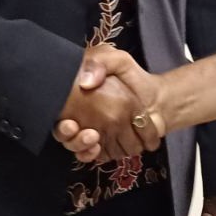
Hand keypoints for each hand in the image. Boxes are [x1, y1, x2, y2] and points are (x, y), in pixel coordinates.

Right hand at [55, 47, 163, 161]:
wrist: (156, 97)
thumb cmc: (132, 77)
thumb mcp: (117, 60)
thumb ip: (101, 62)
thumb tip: (86, 81)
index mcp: (77, 96)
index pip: (58, 110)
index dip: (61, 120)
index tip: (69, 123)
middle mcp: (80, 117)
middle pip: (65, 135)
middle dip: (71, 137)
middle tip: (82, 131)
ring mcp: (92, 134)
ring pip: (78, 148)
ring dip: (84, 146)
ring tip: (95, 139)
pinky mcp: (104, 147)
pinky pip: (93, 156)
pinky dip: (94, 156)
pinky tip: (99, 150)